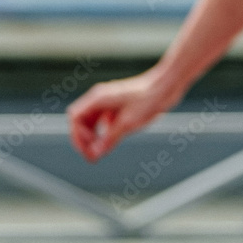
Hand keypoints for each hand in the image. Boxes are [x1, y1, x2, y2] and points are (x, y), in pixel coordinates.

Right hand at [67, 69, 182, 161]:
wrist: (167, 86)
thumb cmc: (149, 99)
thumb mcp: (128, 123)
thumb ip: (109, 139)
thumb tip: (94, 154)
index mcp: (99, 98)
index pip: (76, 117)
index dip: (78, 136)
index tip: (88, 150)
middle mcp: (100, 98)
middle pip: (81, 120)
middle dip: (85, 139)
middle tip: (93, 156)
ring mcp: (109, 101)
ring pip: (92, 121)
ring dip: (93, 136)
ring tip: (100, 151)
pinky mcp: (118, 105)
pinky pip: (103, 120)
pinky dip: (104, 132)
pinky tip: (112, 140)